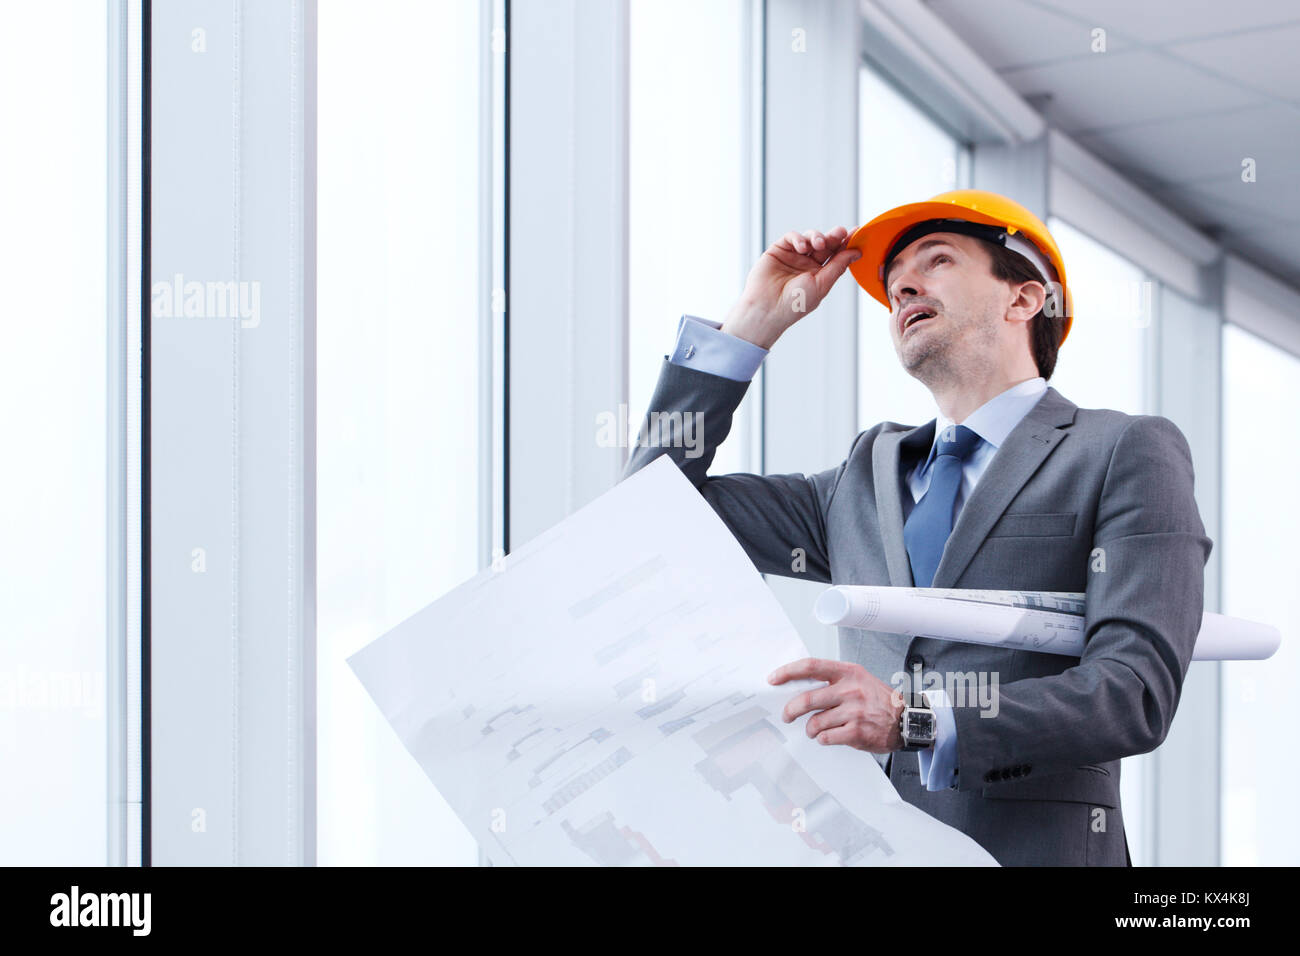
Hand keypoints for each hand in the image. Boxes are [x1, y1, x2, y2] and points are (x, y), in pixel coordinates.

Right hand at [721, 226, 861, 348]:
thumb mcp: (822, 284)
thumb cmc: (795, 303)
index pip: (836, 255)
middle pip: (825, 244)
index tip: (856, 232)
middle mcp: (807, 264)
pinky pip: (791, 237)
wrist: (767, 308)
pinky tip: (802, 246)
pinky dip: (798, 238)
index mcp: (820, 274)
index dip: (846, 244)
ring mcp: (793, 256)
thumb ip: (838, 265)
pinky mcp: (778, 250)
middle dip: (833, 237)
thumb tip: (857, 252)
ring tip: (819, 244)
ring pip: (810, 238)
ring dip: (817, 237)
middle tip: (840, 232)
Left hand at [768, 657, 903, 752]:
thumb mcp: (858, 679)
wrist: (906, 720)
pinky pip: (826, 737)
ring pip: (815, 722)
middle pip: (807, 699)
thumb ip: (833, 681)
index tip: (773, 679)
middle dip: (790, 710)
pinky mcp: (857, 732)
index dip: (788, 672)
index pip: (810, 666)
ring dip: (809, 729)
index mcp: (848, 672)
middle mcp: (850, 690)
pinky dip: (822, 739)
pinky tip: (828, 736)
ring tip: (814, 730)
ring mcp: (854, 711)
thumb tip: (799, 687)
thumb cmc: (878, 699)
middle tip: (787, 715)